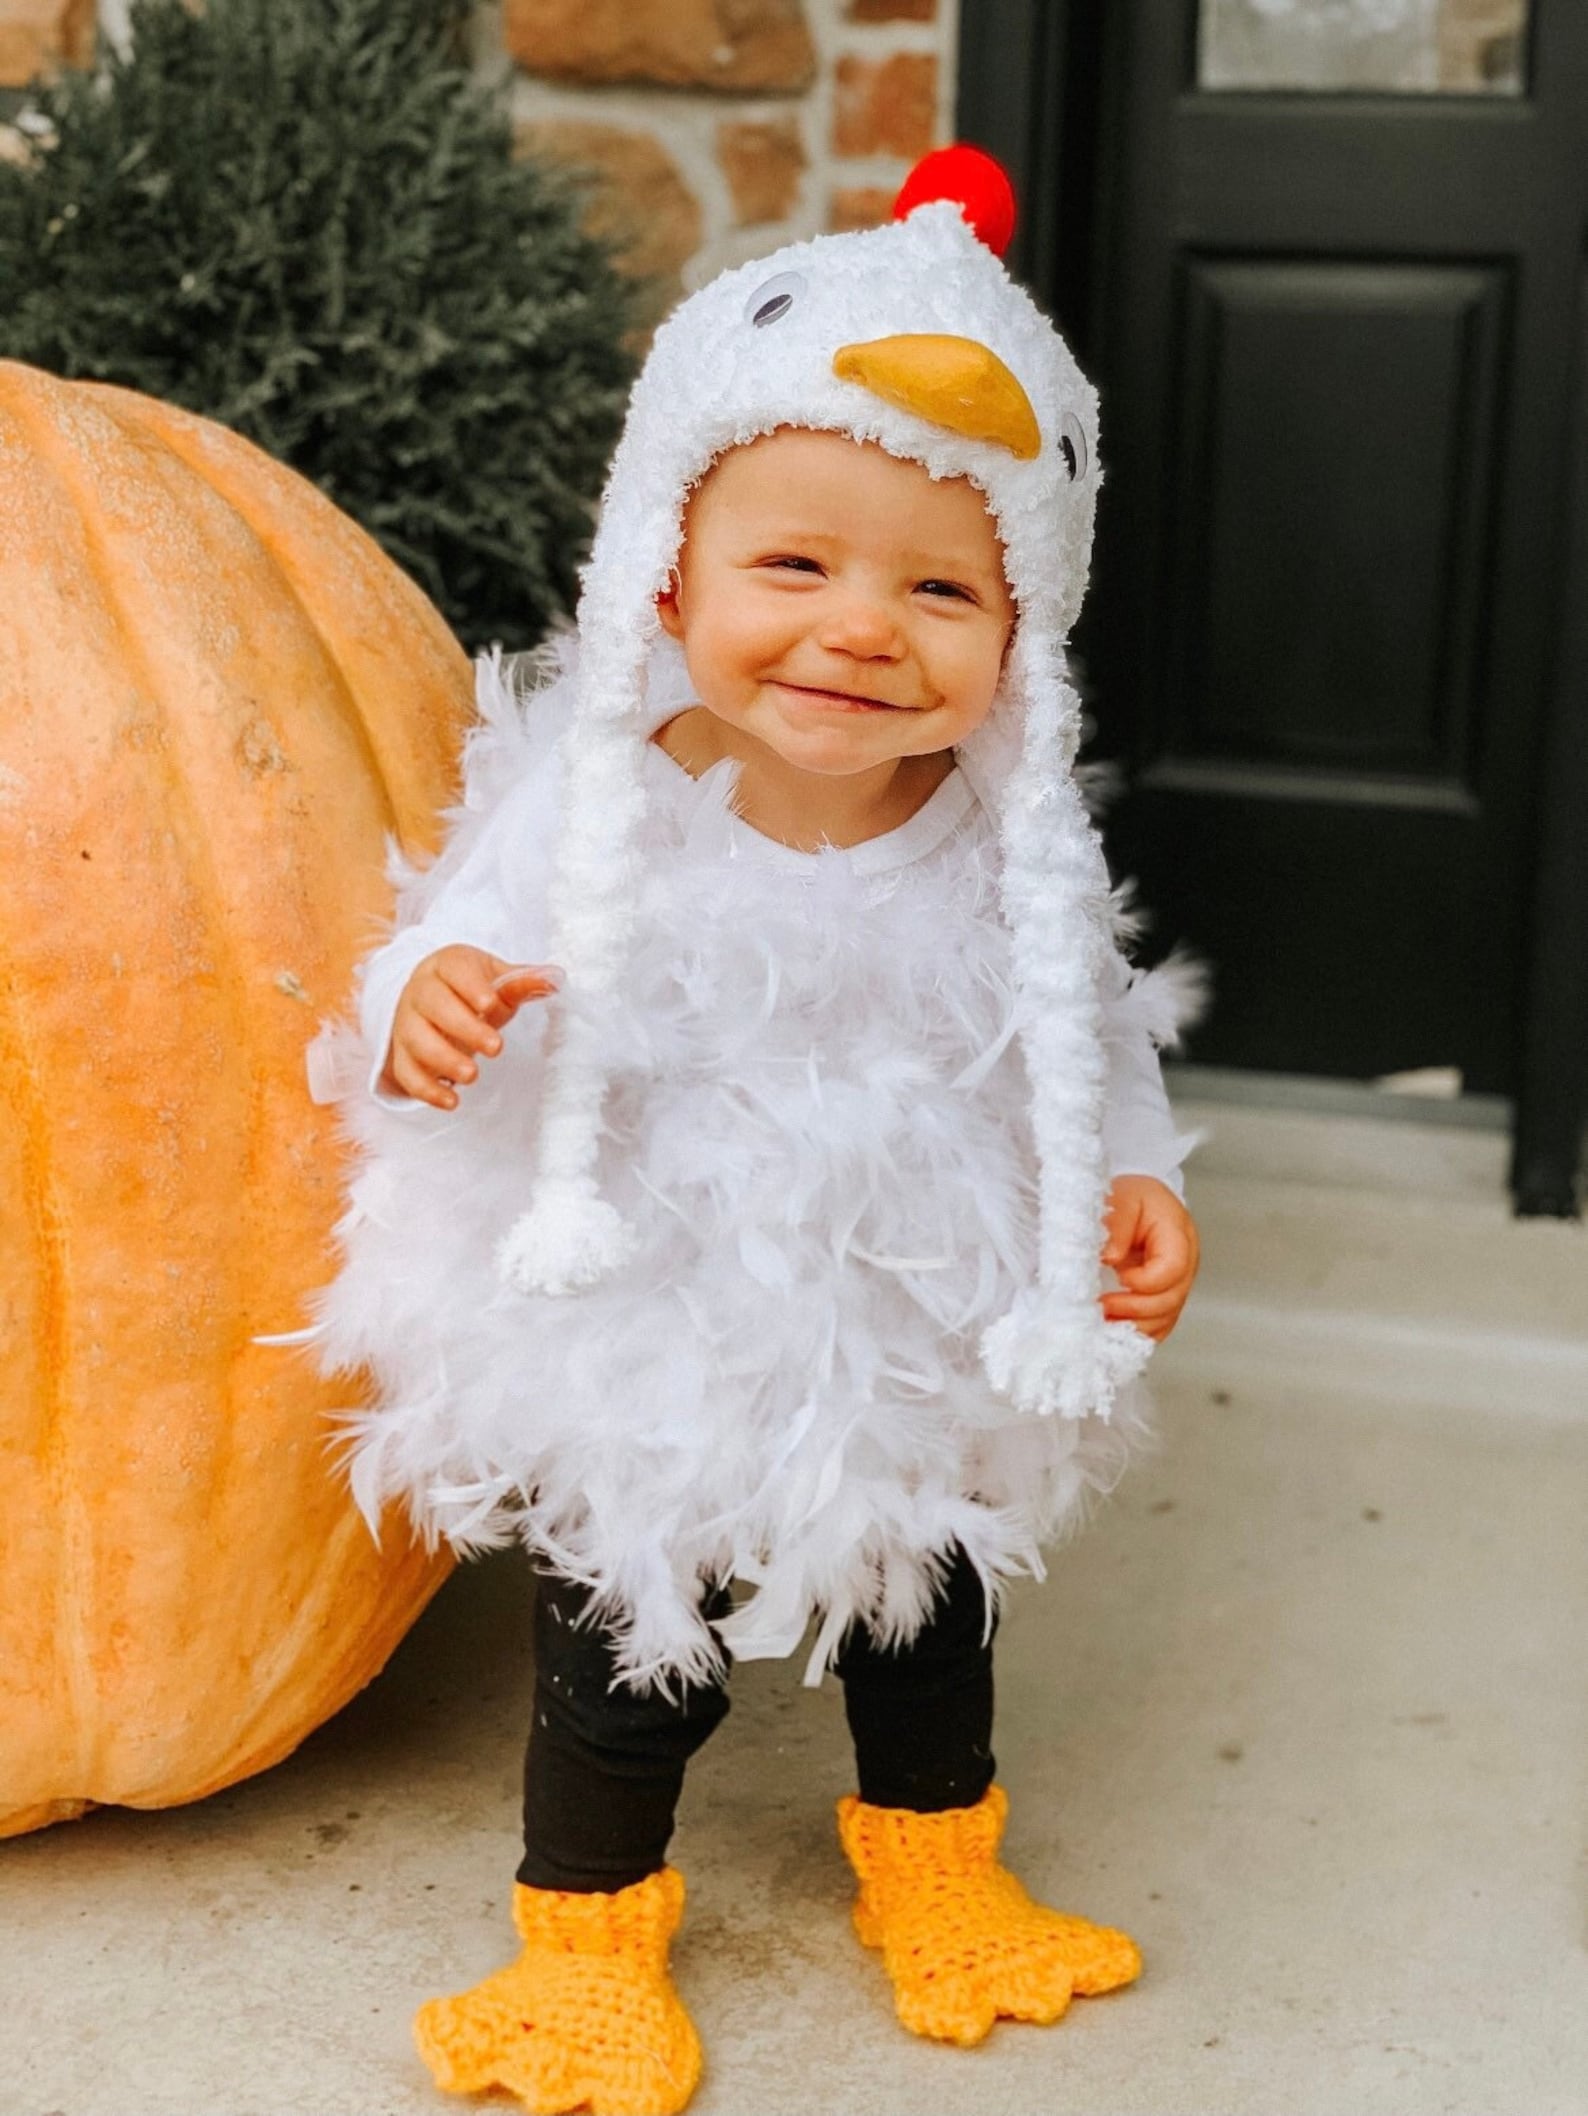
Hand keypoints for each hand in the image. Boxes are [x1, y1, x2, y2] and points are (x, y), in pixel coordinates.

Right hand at [380, 945, 561, 1109]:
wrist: (432, 1003)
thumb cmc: (470, 991)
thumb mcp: (498, 981)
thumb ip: (523, 982)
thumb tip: (556, 978)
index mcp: (445, 965)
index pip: (454, 969)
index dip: (470, 987)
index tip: (491, 1005)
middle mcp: (420, 991)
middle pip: (433, 1004)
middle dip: (464, 1028)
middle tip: (495, 1047)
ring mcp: (406, 1023)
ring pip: (416, 1039)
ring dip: (443, 1060)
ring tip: (472, 1075)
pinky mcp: (401, 1053)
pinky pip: (406, 1072)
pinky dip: (426, 1089)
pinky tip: (451, 1100)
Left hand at [1099, 1174, 1199, 1342]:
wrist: (1132, 1205)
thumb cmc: (1128, 1199)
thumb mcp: (1120, 1199)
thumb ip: (1116, 1225)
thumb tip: (1111, 1257)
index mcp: (1178, 1233)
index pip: (1173, 1268)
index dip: (1145, 1281)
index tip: (1118, 1276)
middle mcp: (1185, 1262)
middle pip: (1171, 1299)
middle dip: (1134, 1309)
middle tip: (1101, 1306)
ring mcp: (1177, 1283)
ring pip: (1165, 1318)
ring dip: (1133, 1326)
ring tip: (1102, 1322)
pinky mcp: (1164, 1298)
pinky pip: (1157, 1326)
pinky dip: (1135, 1333)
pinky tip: (1111, 1330)